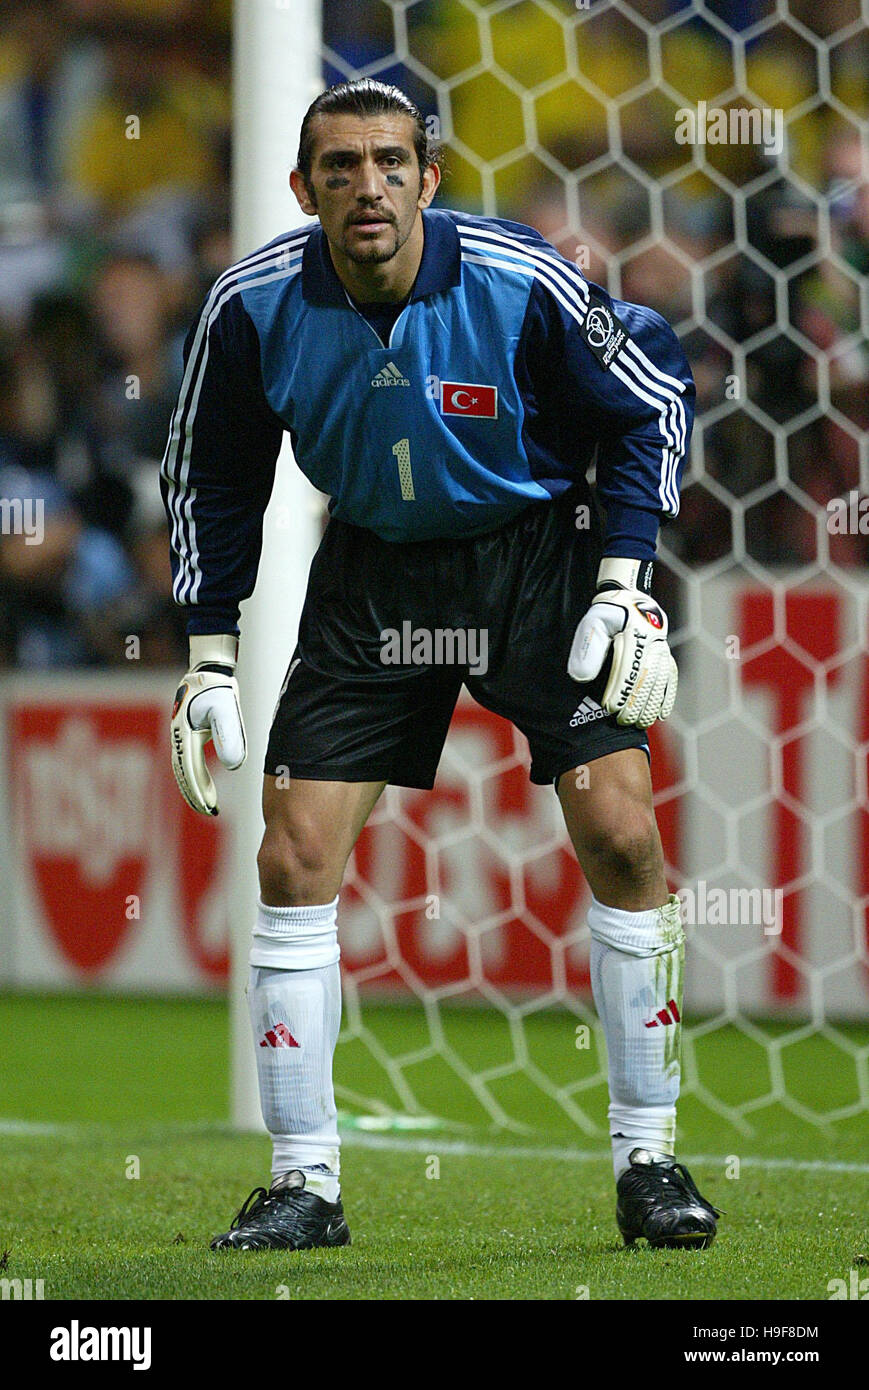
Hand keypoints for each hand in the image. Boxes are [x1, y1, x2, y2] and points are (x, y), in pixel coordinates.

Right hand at [170, 635, 246, 814]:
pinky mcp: (188, 734)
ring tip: (208, 805)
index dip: (199, 790)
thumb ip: (230, 735)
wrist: (208, 668)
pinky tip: (207, 787)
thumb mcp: (227, 709)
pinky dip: (195, 777)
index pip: (190, 769)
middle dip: (195, 794)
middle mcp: (179, 736)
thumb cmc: (218, 687)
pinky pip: (188, 761)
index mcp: (185, 733)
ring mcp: (181, 735)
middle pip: (183, 774)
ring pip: (183, 769)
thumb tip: (233, 767)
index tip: (210, 807)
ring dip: (193, 788)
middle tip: (209, 812)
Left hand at [568, 561, 677, 727]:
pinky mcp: (666, 654)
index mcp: (634, 633)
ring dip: (651, 705)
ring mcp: (662, 649)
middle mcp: (652, 642)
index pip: (628, 667)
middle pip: (645, 678)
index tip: (610, 708)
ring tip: (639, 723)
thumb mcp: (592, 624)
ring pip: (659, 681)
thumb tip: (582, 677)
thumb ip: (588, 649)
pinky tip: (662, 714)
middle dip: (635, 703)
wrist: (630, 597)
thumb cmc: (606, 614)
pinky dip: (667, 697)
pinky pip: (670, 678)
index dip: (620, 689)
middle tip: (622, 721)